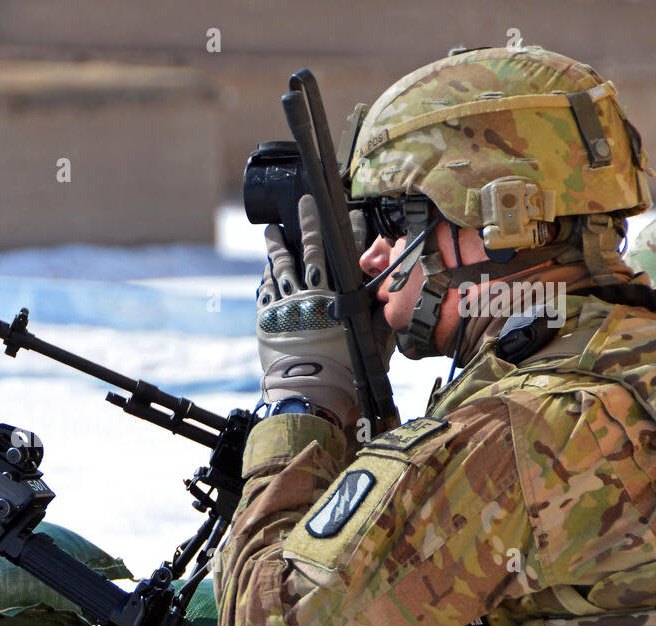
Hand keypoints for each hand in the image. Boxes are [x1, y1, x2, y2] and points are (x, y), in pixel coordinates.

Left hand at [256, 196, 368, 425]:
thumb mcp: (373, 338)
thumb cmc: (347, 369)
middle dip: (309, 223)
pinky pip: (266, 290)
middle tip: (304, 204)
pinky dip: (267, 276)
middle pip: (309, 250)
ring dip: (277, 246)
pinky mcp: (267, 318)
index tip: (350, 213)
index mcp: (338, 294)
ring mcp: (286, 303)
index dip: (348, 230)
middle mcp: (311, 293)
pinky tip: (267, 268)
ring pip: (280, 266)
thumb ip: (379, 311)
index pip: (344, 251)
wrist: (312, 391)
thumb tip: (389, 293)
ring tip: (272, 231)